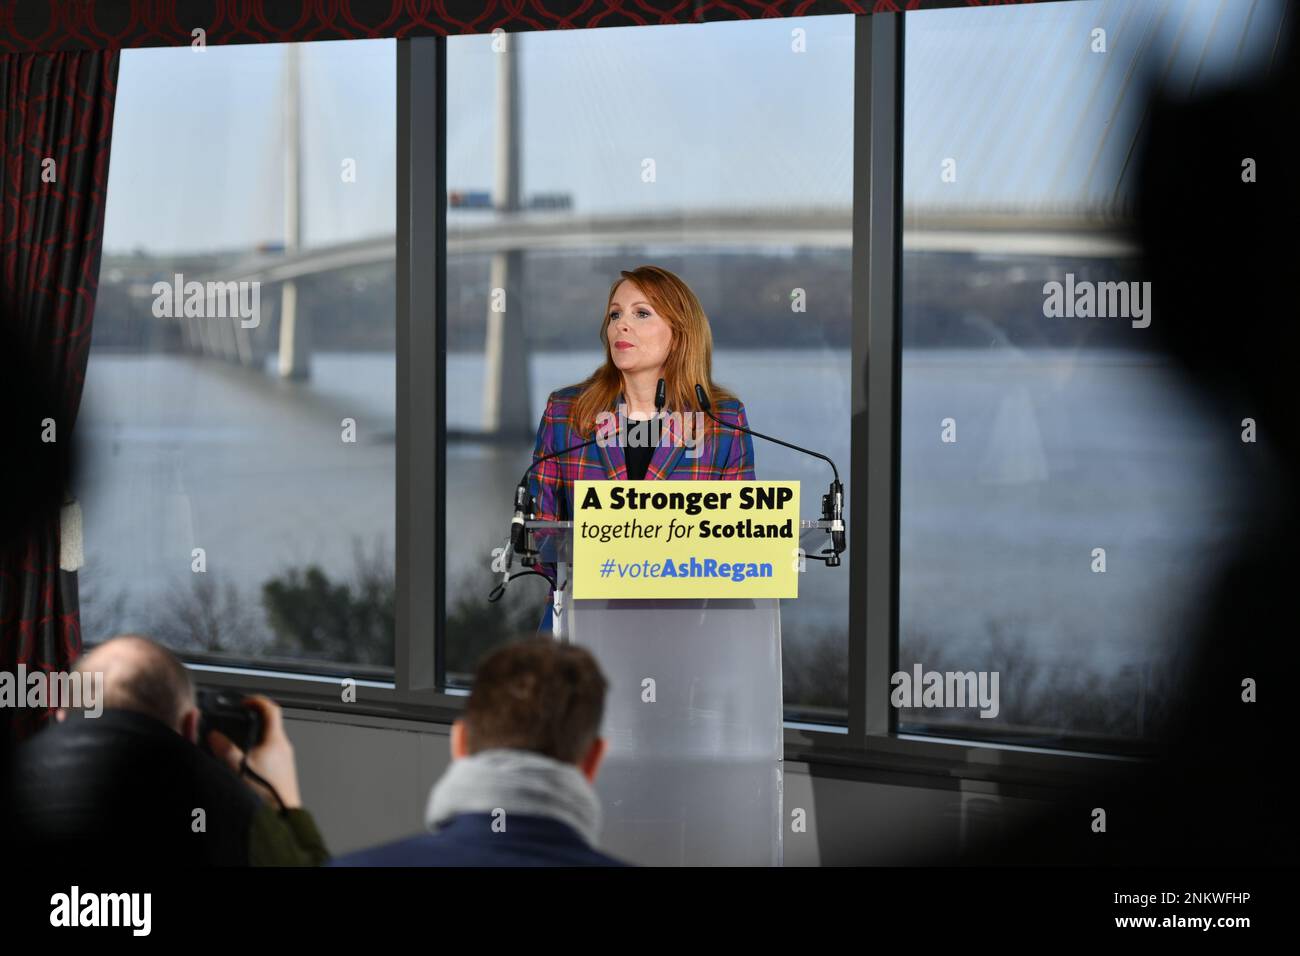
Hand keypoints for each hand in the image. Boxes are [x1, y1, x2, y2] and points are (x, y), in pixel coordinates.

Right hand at [207, 695, 302, 809]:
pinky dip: (255, 755)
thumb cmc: (265, 796)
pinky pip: (268, 758)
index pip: (270, 709)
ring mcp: (285, 763)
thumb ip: (224, 750)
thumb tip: (214, 737)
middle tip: (236, 721)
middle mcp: (284, 750)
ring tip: (234, 745)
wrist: (280, 821)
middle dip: (250, 722)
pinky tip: (243, 767)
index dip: (256, 701)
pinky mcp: (282, 776)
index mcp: (276, 742)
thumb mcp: (238, 768)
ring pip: (267, 743)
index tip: (243, 701)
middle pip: (269, 726)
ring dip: (251, 740)